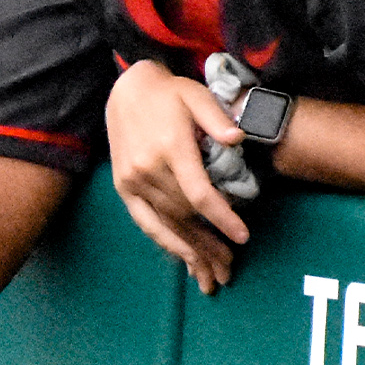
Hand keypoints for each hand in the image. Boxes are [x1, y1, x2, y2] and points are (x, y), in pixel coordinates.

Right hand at [106, 60, 250, 294]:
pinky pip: (146, 222)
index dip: (222, 218)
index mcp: (170, 147)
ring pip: (167, 223)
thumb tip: (238, 139)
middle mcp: (147, 168)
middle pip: (185, 215)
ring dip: (191, 250)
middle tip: (232, 264)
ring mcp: (132, 180)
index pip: (199, 193)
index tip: (242, 237)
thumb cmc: (170, 93)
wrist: (127, 91)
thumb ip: (217, 117)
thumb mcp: (196, 95)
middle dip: (210, 242)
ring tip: (212, 273)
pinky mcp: (123, 187)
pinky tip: (183, 258)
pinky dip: (166, 241)